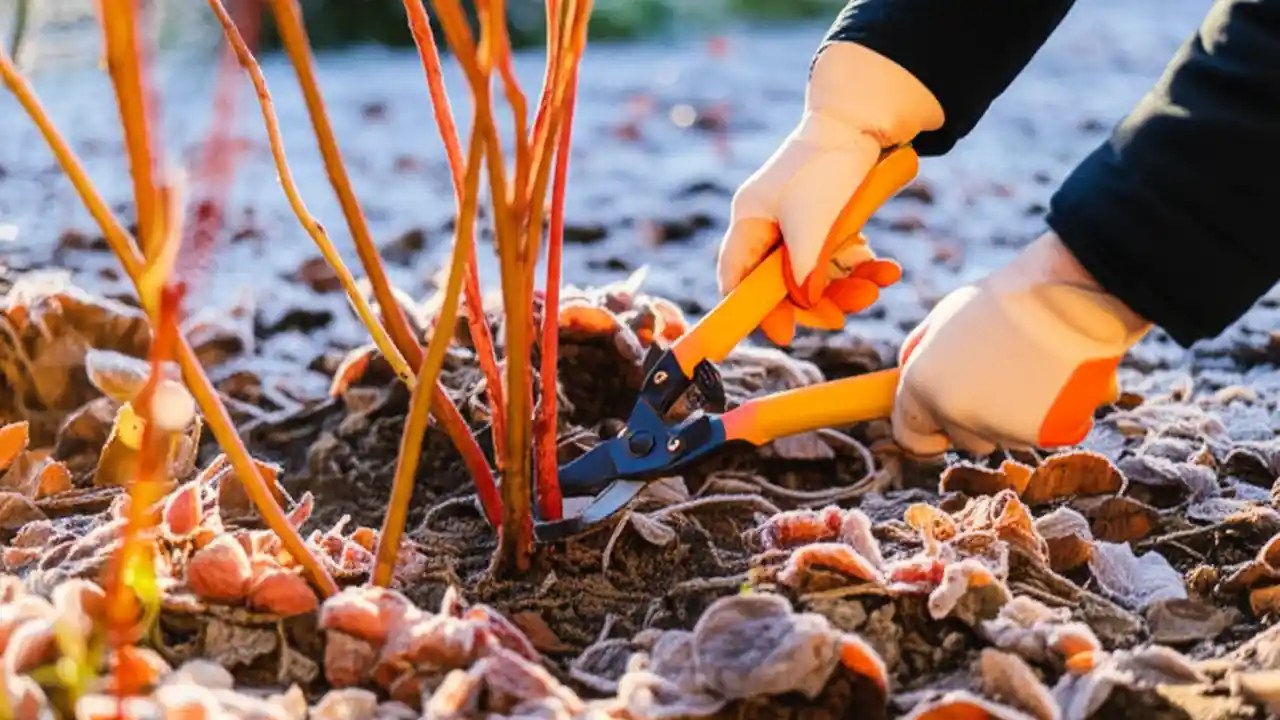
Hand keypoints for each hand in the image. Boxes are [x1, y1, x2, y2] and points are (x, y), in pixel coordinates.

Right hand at [716, 42, 943, 345]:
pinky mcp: (832, 218)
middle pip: (782, 282)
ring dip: (848, 286)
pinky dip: (865, 266)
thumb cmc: (829, 165)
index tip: (784, 333)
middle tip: (842, 318)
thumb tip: (802, 304)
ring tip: (878, 286)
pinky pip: (843, 256)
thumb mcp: (812, 223)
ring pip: (818, 273)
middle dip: (815, 302)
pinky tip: (888, 270)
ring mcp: (802, 222)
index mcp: (751, 220)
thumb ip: (803, 269)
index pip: (737, 277)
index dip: (754, 310)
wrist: (869, 119)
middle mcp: (771, 223)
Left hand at [892, 232, 1151, 455]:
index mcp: (922, 385)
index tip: (941, 422)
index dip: (927, 430)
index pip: (911, 437)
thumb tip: (912, 387)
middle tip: (999, 377)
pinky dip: (1050, 413)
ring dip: (1013, 414)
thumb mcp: (943, 323)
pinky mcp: (1047, 435)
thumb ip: (924, 362)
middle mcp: (956, 414)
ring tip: (1031, 366)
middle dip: (976, 418)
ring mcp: (1002, 427)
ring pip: (1003, 436)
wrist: (1069, 292)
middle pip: (962, 438)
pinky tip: (1057, 377)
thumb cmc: (1004, 300)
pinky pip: (1042, 432)